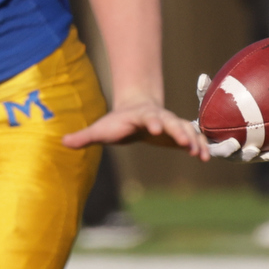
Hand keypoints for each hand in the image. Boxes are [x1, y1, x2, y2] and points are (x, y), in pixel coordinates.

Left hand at [60, 95, 199, 153]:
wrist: (136, 110)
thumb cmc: (116, 122)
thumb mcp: (100, 128)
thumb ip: (84, 136)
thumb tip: (62, 142)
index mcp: (141, 116)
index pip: (148, 117)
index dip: (153, 122)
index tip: (157, 129)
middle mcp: (160, 118)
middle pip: (172, 122)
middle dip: (180, 132)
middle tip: (186, 143)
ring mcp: (172, 124)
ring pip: (187, 130)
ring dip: (195, 141)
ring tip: (202, 156)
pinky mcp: (179, 134)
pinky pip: (193, 139)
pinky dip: (200, 146)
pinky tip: (206, 158)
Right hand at [185, 72, 268, 161]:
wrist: (216, 122)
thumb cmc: (209, 112)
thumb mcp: (205, 101)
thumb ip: (203, 92)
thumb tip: (203, 77)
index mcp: (213, 143)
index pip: (217, 149)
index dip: (225, 149)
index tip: (234, 142)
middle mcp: (225, 151)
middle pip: (233, 157)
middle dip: (243, 154)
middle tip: (252, 148)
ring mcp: (237, 153)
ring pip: (246, 157)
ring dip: (257, 157)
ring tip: (265, 150)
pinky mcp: (248, 153)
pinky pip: (259, 156)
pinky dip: (268, 156)